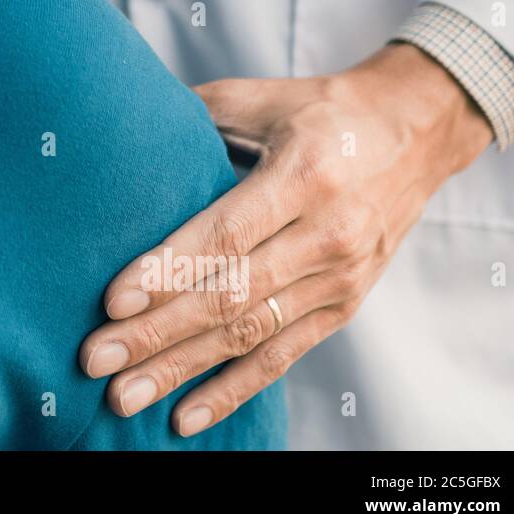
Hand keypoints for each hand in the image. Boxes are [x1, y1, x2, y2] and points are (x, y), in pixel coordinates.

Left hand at [78, 43, 493, 435]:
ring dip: (182, 370)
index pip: (227, 235)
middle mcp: (328, 235)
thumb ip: (198, 112)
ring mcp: (339, 278)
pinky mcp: (343, 306)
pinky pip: (282, 357)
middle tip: (95, 358)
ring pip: (249, 335)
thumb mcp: (264, 97)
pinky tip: (184, 415)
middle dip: (157, 333)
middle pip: (230, 296)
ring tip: (124, 394)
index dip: (168, 271)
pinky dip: (232, 390)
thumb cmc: (323, 110)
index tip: (112, 301)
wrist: (418, 131)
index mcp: (304, 176)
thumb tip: (122, 119)